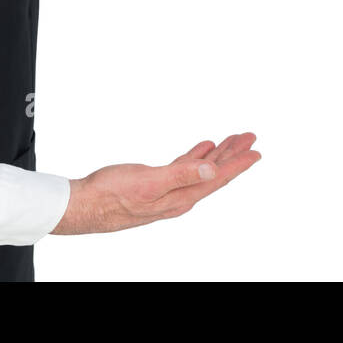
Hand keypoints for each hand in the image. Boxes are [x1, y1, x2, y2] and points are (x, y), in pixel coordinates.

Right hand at [50, 133, 260, 235]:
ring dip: (217, 155)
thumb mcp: (150, 182)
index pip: (217, 177)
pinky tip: (202, 150)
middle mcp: (179, 196)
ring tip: (232, 141)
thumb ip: (182, 175)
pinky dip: (196, 157)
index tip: (256, 151)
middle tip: (249, 138)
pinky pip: (184, 169)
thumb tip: (213, 169)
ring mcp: (168, 191)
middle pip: (214, 173)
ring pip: (201, 170)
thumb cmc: (113, 194)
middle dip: (233, 155)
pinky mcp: (155, 185)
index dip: (238, 163)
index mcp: (182, 196)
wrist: (85, 204)